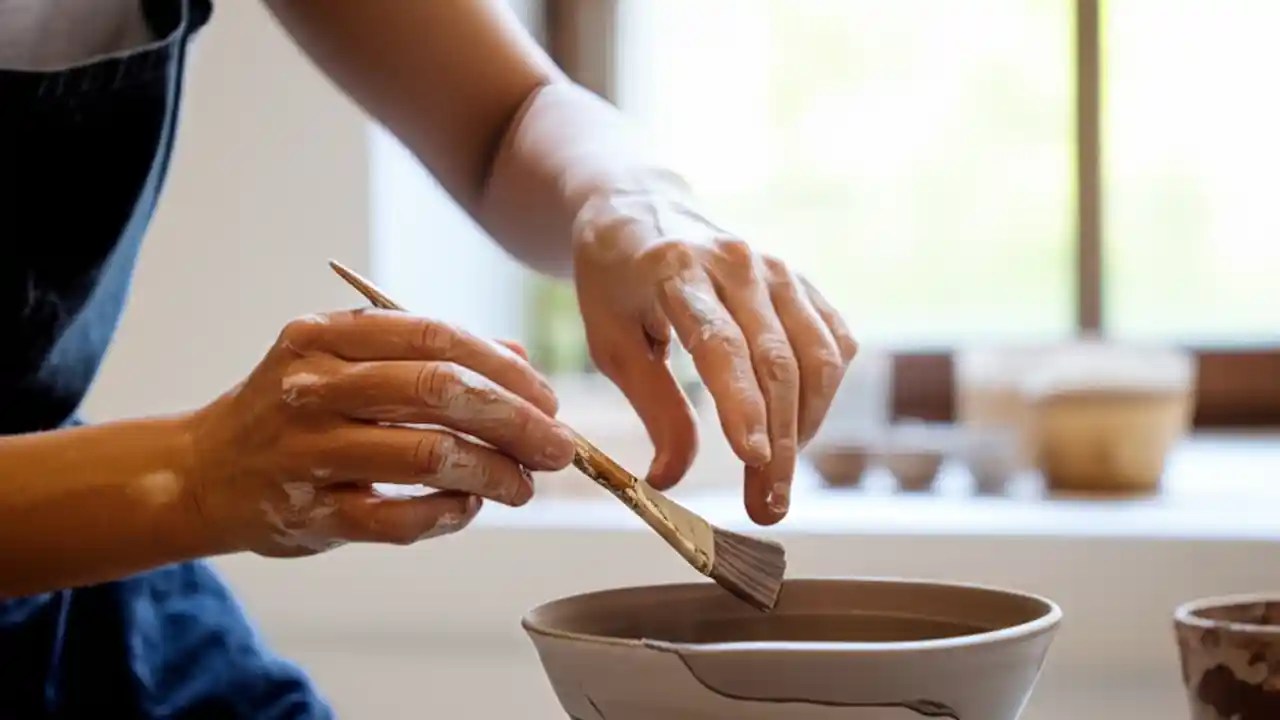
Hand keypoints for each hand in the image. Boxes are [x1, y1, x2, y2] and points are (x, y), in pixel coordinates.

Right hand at [184, 309, 574, 556]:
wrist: (203, 473)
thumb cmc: (295, 411)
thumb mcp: (349, 362)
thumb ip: (430, 357)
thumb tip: (523, 363)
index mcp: (326, 336)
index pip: (437, 338)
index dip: (505, 368)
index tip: (547, 397)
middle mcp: (312, 385)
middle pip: (440, 392)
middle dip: (516, 420)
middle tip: (557, 448)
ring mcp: (308, 451)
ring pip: (427, 456)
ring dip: (493, 472)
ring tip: (523, 485)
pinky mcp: (309, 512)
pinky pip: (398, 518)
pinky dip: (448, 515)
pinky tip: (469, 508)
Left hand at [573, 190, 856, 524]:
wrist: (641, 208)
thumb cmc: (616, 281)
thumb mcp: (611, 341)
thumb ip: (651, 406)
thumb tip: (671, 479)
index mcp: (676, 271)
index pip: (721, 343)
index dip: (742, 404)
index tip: (753, 459)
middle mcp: (737, 263)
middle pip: (777, 361)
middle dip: (780, 442)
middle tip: (768, 506)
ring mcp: (778, 269)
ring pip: (817, 356)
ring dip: (806, 427)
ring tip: (777, 478)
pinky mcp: (801, 281)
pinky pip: (832, 342)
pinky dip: (823, 394)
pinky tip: (796, 427)